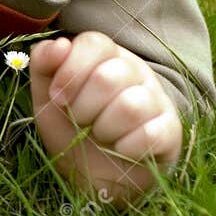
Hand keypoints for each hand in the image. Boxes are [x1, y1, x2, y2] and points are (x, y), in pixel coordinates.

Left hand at [29, 31, 182, 201]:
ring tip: (101, 136)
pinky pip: (151, 134)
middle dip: (83, 107)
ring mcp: (157, 99)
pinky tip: (120, 149)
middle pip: (109, 76)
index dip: (71, 71)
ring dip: (104, 128)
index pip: (95, 43)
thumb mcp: (46, 94)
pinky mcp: (171, 130)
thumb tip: (60, 45)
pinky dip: (127, 147)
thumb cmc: (70, 125)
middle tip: (80, 121)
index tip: (58, 99)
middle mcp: (136, 71)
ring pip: (131, 106)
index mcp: (106, 56)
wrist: (91, 173)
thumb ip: (43, 62)